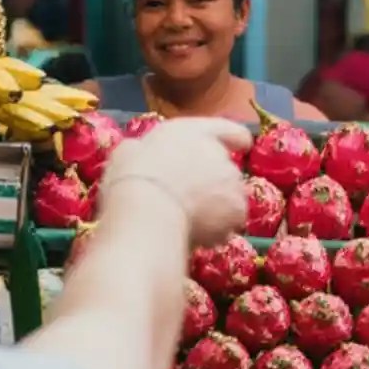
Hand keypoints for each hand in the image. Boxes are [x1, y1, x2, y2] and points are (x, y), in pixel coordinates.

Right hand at [99, 117, 251, 247]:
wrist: (149, 209)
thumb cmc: (132, 176)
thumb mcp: (128, 151)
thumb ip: (144, 150)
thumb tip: (138, 153)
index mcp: (196, 132)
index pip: (230, 130)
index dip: (235, 139)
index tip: (239, 146)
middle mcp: (220, 154)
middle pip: (225, 169)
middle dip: (212, 184)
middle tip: (187, 200)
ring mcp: (233, 183)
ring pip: (229, 198)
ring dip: (216, 208)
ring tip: (190, 224)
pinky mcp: (237, 211)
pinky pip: (230, 224)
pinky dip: (218, 231)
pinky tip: (197, 238)